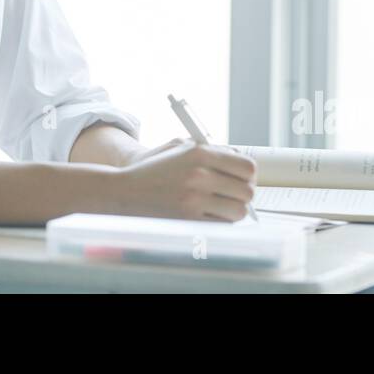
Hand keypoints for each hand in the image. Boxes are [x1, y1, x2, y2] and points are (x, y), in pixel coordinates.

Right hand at [115, 139, 257, 221]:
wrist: (124, 191)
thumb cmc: (154, 170)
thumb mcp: (180, 148)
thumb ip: (212, 151)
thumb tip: (241, 162)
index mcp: (200, 153)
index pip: (247, 167)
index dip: (249, 176)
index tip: (244, 180)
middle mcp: (199, 175)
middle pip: (246, 192)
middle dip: (243, 195)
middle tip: (233, 196)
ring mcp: (194, 199)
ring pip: (237, 211)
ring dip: (233, 211)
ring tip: (221, 207)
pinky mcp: (188, 220)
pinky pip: (221, 226)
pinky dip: (219, 222)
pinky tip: (208, 216)